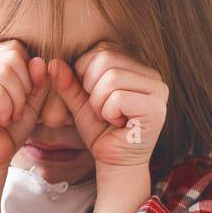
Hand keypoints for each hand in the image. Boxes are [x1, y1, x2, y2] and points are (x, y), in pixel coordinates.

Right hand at [0, 39, 52, 171]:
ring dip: (16, 99)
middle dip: (24, 86)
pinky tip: (0, 120)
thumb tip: (39, 60)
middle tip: (17, 109)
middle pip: (10, 57)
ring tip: (10, 115)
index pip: (13, 47)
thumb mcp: (29, 101)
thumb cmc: (7, 130)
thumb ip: (37, 80)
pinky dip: (6, 108)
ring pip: (4, 72)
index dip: (28, 71)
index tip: (23, 97)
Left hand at [48, 42, 167, 171]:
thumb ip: (68, 82)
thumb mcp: (79, 102)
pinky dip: (108, 113)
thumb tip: (53, 62)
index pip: (102, 50)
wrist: (114, 162)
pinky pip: (118, 98)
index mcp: (137, 67)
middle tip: (101, 110)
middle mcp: (153, 75)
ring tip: (109, 117)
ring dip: (99, 103)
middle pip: (106, 60)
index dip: (85, 73)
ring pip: (111, 79)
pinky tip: (118, 124)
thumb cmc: (100, 130)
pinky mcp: (156, 108)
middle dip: (91, 88)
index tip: (92, 97)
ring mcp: (158, 90)